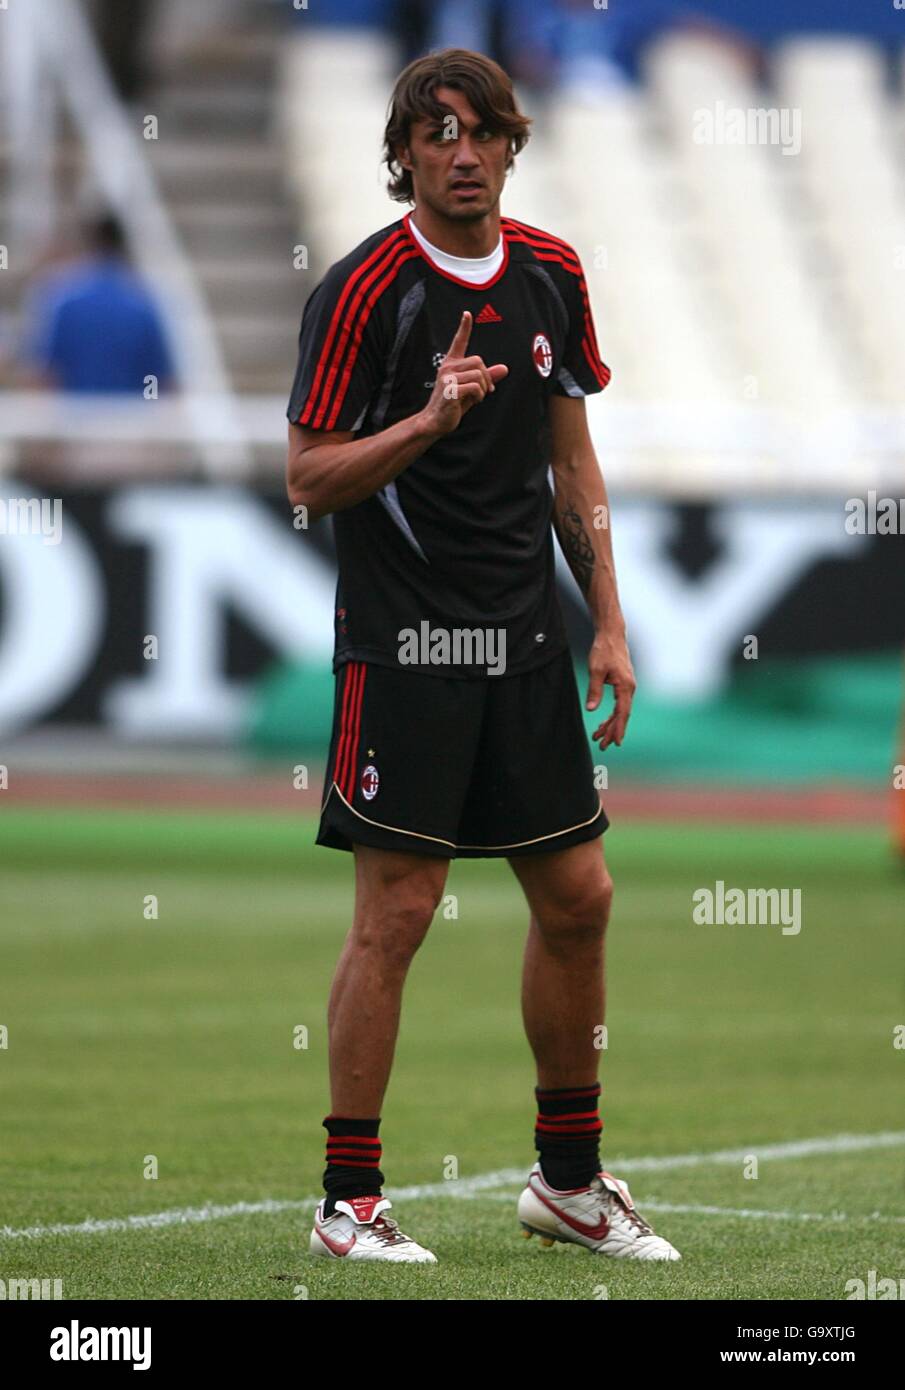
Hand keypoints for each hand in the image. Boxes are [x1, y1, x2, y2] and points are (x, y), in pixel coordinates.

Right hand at [421, 311, 507, 434]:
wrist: (436, 422)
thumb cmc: (453, 405)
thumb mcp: (472, 389)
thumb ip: (487, 378)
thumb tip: (505, 368)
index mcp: (451, 364)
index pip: (458, 342)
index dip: (464, 327)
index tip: (467, 314)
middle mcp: (447, 367)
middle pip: (478, 361)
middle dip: (487, 377)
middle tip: (485, 391)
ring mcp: (447, 378)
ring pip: (478, 374)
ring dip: (484, 388)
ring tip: (478, 397)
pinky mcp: (449, 389)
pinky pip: (475, 386)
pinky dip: (479, 395)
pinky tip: (473, 401)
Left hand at [586, 629, 635, 749]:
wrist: (612, 635)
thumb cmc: (604, 650)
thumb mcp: (596, 670)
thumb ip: (594, 690)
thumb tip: (592, 709)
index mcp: (625, 686)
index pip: (622, 713)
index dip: (618, 729)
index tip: (615, 742)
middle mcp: (629, 688)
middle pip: (622, 715)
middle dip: (612, 731)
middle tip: (603, 746)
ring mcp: (627, 687)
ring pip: (620, 711)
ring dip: (610, 725)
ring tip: (598, 737)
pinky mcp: (622, 684)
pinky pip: (618, 704)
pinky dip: (611, 715)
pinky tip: (602, 722)